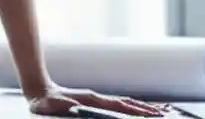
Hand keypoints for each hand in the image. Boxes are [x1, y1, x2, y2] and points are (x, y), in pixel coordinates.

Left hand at [26, 84, 166, 116]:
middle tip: (165, 114)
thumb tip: (70, 105)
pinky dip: (131, 108)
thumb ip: (60, 105)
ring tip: (160, 111)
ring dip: (141, 108)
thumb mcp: (49, 105)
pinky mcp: (95, 104)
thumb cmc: (44, 102)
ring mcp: (98, 100)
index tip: (151, 115)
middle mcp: (98, 98)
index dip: (135, 111)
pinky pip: (118, 107)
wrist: (40, 90)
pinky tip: (138, 111)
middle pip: (127, 103)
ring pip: (125, 104)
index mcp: (91, 99)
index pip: (119, 106)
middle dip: (145, 110)